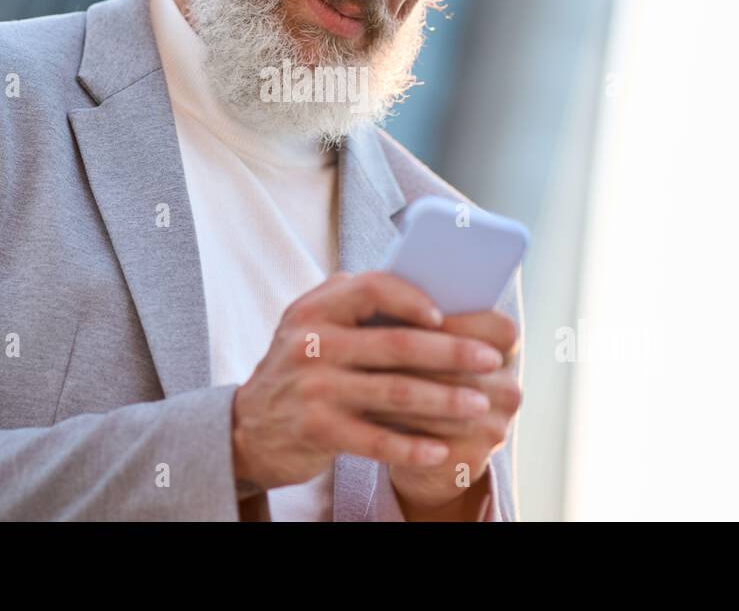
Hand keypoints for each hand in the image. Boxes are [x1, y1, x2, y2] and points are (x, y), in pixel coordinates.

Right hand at [230, 271, 506, 496]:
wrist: (248, 427)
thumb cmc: (301, 367)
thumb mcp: (313, 325)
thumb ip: (355, 304)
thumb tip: (432, 296)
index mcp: (316, 308)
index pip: (371, 288)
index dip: (413, 298)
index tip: (447, 315)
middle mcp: (312, 344)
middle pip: (396, 345)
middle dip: (452, 352)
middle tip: (490, 358)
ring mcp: (314, 388)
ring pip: (395, 393)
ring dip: (445, 400)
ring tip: (478, 403)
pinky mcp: (317, 430)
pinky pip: (376, 440)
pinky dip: (413, 447)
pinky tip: (441, 450)